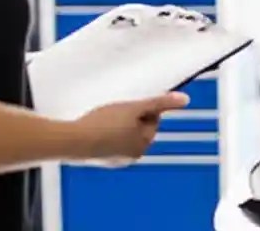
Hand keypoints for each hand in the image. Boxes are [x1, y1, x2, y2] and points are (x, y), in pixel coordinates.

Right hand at [71, 92, 189, 165]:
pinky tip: (95, 127)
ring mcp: (115, 158)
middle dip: (130, 117)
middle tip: (116, 109)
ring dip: (117, 125)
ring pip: (123, 135)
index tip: (130, 103)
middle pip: (138, 128)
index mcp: (143, 143)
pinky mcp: (99, 158)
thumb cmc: (105, 124)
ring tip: (104, 117)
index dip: (143, 108)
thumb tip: (185, 100)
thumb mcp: (136, 107)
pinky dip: (104, 134)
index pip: (152, 119)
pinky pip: (108, 142)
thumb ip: (160, 103)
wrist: (74, 140)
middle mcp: (132, 155)